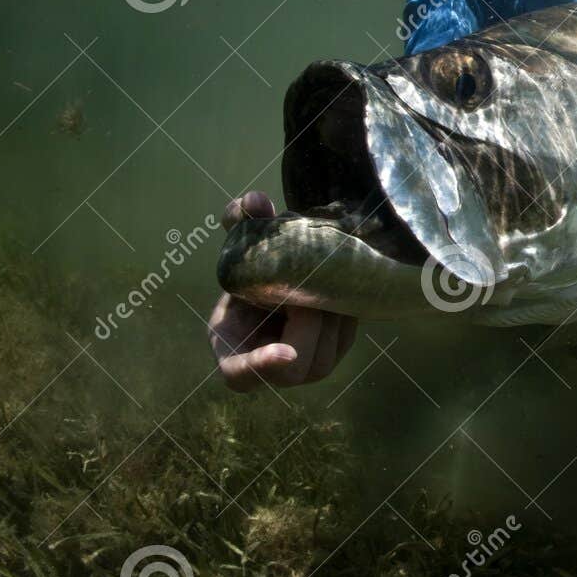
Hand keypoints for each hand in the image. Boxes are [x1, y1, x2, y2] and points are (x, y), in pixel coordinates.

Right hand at [208, 191, 358, 391]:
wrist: (281, 274)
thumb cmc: (252, 267)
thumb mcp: (240, 245)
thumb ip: (241, 222)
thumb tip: (253, 200)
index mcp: (231, 348)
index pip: (239, 375)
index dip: (260, 367)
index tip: (285, 351)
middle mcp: (268, 369)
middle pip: (295, 367)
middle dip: (308, 327)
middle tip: (311, 290)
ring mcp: (301, 369)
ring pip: (324, 361)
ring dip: (329, 321)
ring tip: (324, 285)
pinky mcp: (329, 355)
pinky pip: (342, 345)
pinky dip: (345, 317)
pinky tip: (340, 288)